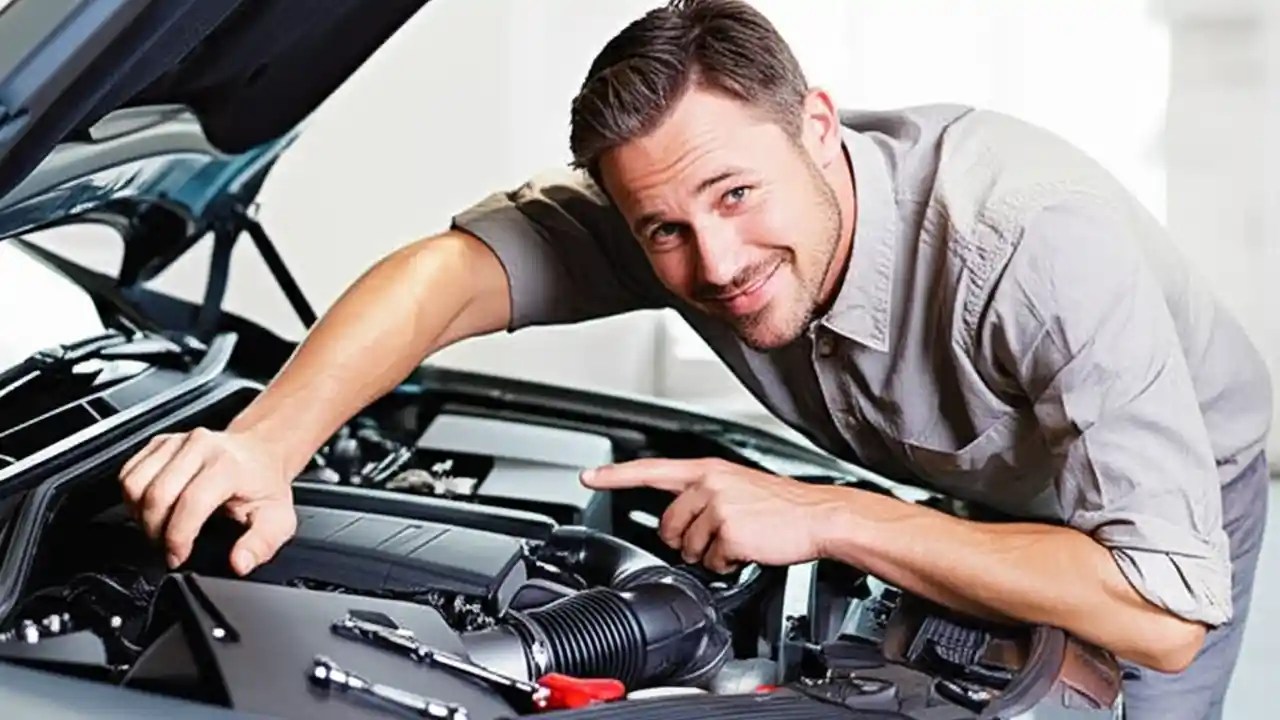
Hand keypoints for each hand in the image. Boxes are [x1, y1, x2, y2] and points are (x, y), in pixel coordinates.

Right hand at [118, 427, 296, 574]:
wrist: (261, 453)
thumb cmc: (264, 486)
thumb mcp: (277, 520)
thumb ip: (260, 545)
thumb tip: (240, 563)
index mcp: (228, 465)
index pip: (190, 503)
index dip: (178, 537)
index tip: (177, 557)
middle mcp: (200, 447)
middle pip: (156, 495)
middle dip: (156, 531)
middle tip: (167, 548)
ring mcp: (177, 442)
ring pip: (135, 483)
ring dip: (140, 515)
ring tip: (160, 529)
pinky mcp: (159, 442)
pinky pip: (128, 473)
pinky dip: (132, 499)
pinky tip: (152, 510)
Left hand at [580, 457, 848, 572]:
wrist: (817, 516)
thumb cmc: (783, 506)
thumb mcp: (738, 486)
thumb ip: (703, 495)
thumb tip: (681, 521)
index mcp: (708, 470)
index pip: (651, 470)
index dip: (616, 475)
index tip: (590, 476)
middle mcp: (709, 483)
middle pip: (667, 524)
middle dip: (684, 540)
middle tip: (714, 538)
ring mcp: (717, 506)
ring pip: (689, 547)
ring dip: (709, 554)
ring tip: (738, 541)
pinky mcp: (728, 530)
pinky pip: (711, 561)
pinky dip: (726, 564)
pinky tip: (746, 550)